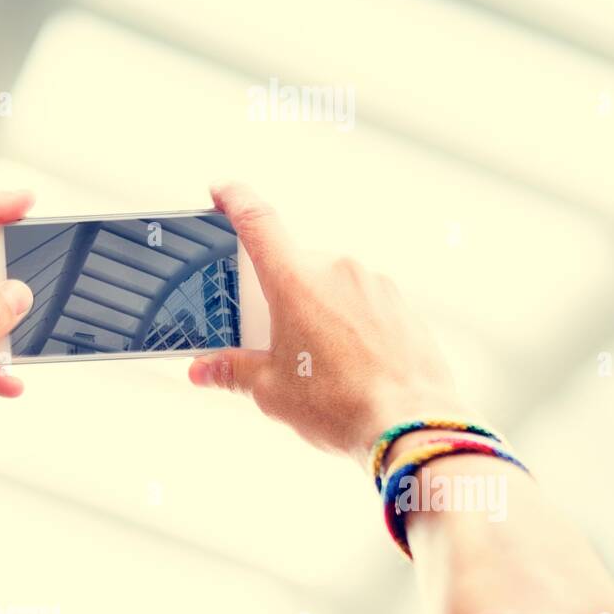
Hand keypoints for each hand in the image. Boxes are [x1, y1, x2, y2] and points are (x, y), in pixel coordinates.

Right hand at [188, 184, 468, 467]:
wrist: (409, 422)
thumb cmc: (339, 404)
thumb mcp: (271, 391)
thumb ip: (233, 370)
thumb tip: (203, 369)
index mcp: (296, 282)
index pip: (258, 224)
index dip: (236, 202)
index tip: (222, 191)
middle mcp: (337, 270)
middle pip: (293, 270)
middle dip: (277, 300)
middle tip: (271, 343)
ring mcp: (373, 284)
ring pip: (329, 290)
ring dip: (315, 316)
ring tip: (315, 368)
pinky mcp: (399, 304)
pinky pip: (361, 306)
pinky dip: (347, 328)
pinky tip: (348, 367)